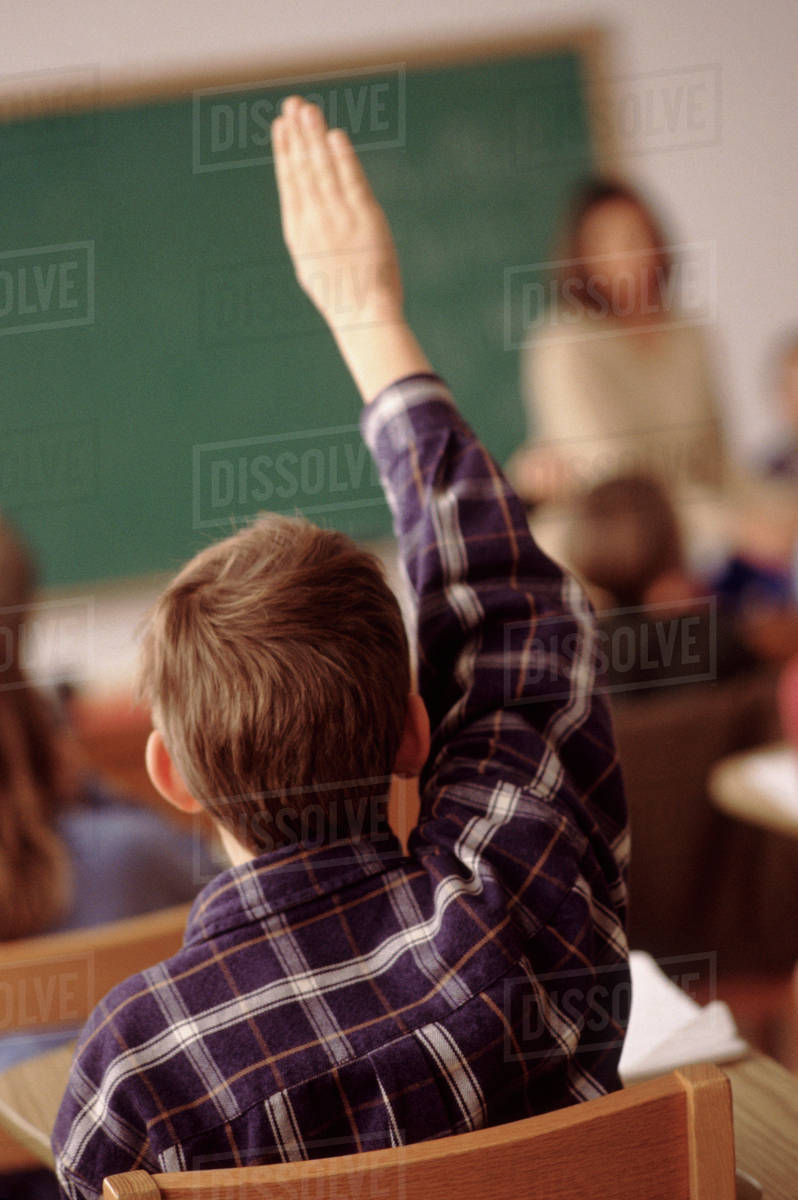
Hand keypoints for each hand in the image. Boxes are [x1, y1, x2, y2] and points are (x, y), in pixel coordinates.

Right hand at [272, 97, 402, 332]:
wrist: (362, 314)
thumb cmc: (342, 297)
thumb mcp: (314, 267)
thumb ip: (311, 236)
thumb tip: (308, 213)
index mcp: (299, 234)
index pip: (290, 184)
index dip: (285, 153)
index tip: (280, 128)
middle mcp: (314, 221)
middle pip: (303, 169)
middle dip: (297, 134)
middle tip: (292, 104)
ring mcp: (337, 218)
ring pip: (322, 169)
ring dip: (314, 137)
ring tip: (307, 110)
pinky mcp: (363, 218)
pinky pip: (350, 180)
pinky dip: (342, 156)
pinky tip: (334, 135)